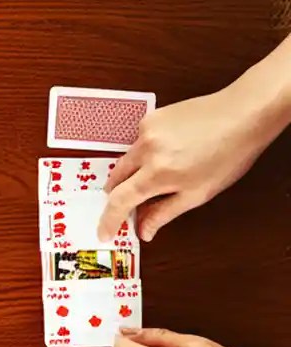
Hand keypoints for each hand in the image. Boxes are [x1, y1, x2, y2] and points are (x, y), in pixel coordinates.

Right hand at [96, 87, 273, 242]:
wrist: (243, 114)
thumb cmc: (228, 153)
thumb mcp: (199, 193)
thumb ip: (164, 213)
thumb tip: (144, 230)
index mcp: (159, 173)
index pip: (120, 201)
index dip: (109, 220)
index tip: (105, 232)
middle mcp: (147, 150)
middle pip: (115, 180)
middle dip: (121, 195)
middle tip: (135, 204)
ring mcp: (146, 131)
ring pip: (126, 161)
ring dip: (136, 172)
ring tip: (166, 171)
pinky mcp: (150, 118)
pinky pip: (138, 143)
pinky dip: (146, 153)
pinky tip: (170, 151)